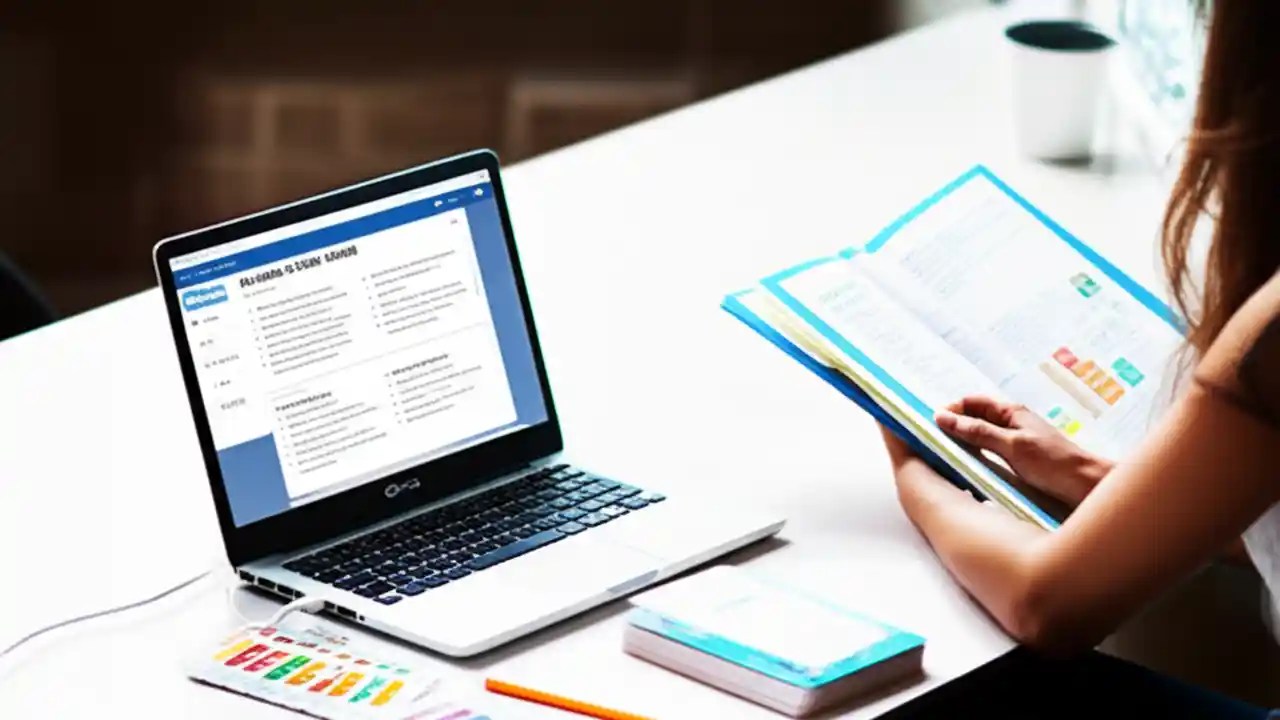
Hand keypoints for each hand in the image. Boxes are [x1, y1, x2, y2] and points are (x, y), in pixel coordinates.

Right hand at [934, 396, 1112, 507]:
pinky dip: (975, 457)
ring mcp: (1015, 441)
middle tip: (935, 442)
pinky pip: (989, 452)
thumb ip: (977, 432)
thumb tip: (944, 417)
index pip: (972, 402)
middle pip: (974, 417)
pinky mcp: (1017, 459)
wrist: (1085, 486)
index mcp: (1011, 412)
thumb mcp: (1011, 446)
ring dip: (964, 443)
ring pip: (980, 436)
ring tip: (947, 456)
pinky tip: (969, 468)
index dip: (951, 409)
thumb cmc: (1053, 463)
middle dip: (954, 426)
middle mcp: (1012, 423)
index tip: (933, 425)